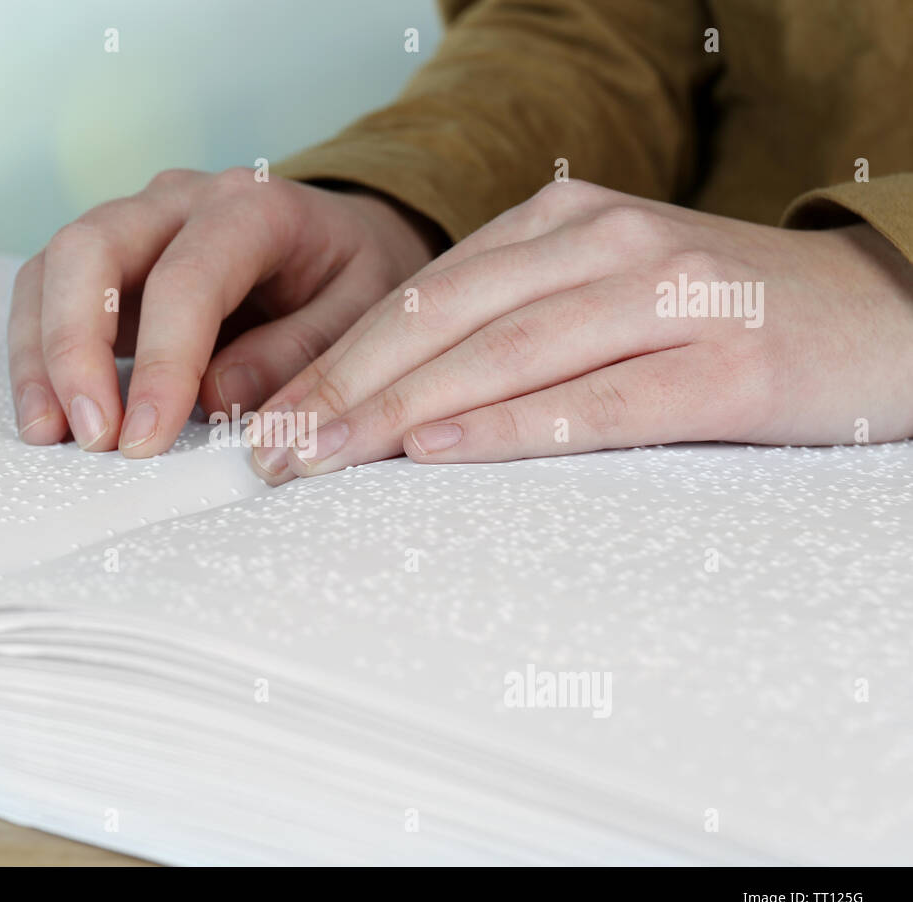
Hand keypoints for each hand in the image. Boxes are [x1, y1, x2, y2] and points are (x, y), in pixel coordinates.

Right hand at [8, 168, 440, 455]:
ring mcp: (135, 223)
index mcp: (254, 206)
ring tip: (50, 435)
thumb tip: (215, 398)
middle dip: (76, 348)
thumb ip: (301, 355)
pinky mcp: (108, 261)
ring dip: (42, 356)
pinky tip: (50, 415)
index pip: (187, 278)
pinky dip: (38, 354)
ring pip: (54, 268)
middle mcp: (180, 200)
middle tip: (92, 437)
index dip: (161, 363)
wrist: (343, 242)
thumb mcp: (364, 316)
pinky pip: (48, 292)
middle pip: (91, 249)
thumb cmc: (353, 280)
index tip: (145, 440)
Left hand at [248, 181, 912, 480]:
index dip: (337, 357)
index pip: (423, 295)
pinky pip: (599, 398)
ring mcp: (671, 298)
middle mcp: (608, 243)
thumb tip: (392, 397)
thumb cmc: (719, 315)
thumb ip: (512, 321)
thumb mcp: (603, 290)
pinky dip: (512, 427)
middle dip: (343, 390)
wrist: (884, 310)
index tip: (270, 416)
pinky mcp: (727, 365)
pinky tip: (439, 452)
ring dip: (400, 411)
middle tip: (270, 452)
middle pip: (446, 320)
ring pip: (506, 354)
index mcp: (565, 221)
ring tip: (322, 460)